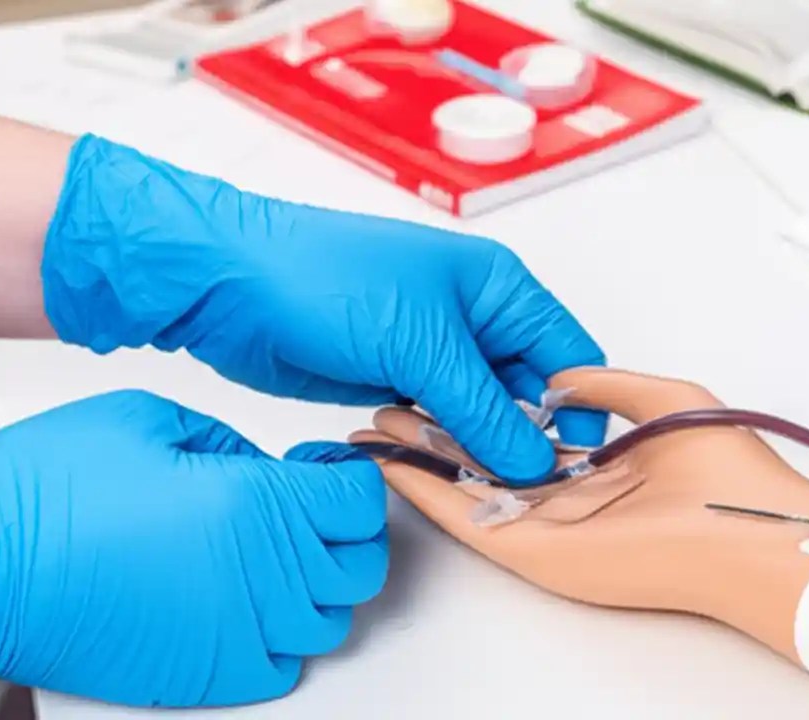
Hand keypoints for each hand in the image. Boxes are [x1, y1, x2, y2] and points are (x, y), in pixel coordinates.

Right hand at [0, 391, 386, 706]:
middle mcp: (263, 578)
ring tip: (273, 554)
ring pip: (330, 620)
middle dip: (346, 528)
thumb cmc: (41, 493)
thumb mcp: (147, 419)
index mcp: (256, 505)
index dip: (350, 476)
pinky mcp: (208, 677)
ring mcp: (239, 635)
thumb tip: (265, 465)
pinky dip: (283, 636)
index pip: (362, 499)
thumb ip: (229, 440)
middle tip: (307, 506)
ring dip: (318, 584)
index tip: (323, 468)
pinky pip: (284, 666)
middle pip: (362, 564)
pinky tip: (246, 602)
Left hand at [41, 136, 605, 482]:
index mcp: (500, 288)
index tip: (569, 465)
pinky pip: (439, 424)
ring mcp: (435, 353)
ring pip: (483, 415)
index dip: (578, 412)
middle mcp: (476, 320)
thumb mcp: (423, 345)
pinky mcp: (397, 381)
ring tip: (472, 483)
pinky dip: (440, 448)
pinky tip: (430, 467)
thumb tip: (532, 462)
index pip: (570, 356)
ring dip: (479, 449)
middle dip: (527, 440)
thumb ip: (484, 409)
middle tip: (518, 490)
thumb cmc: (327, 280)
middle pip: (530, 393)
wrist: (230, 283)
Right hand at [347, 368, 808, 627]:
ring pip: (469, 492)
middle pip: (487, 465)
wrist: (753, 532)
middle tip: (390, 407)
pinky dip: (426, 493)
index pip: (526, 440)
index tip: (445, 382)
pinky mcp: (539, 554)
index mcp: (601, 471)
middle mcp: (570, 502)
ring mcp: (551, 531)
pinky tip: (391, 464)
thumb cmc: (729, 473)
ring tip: (372, 429)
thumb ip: (606, 387)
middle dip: (436, 435)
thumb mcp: (665, 398)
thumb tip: (557, 378)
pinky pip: (471, 522)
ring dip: (419, 462)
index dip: (483, 410)